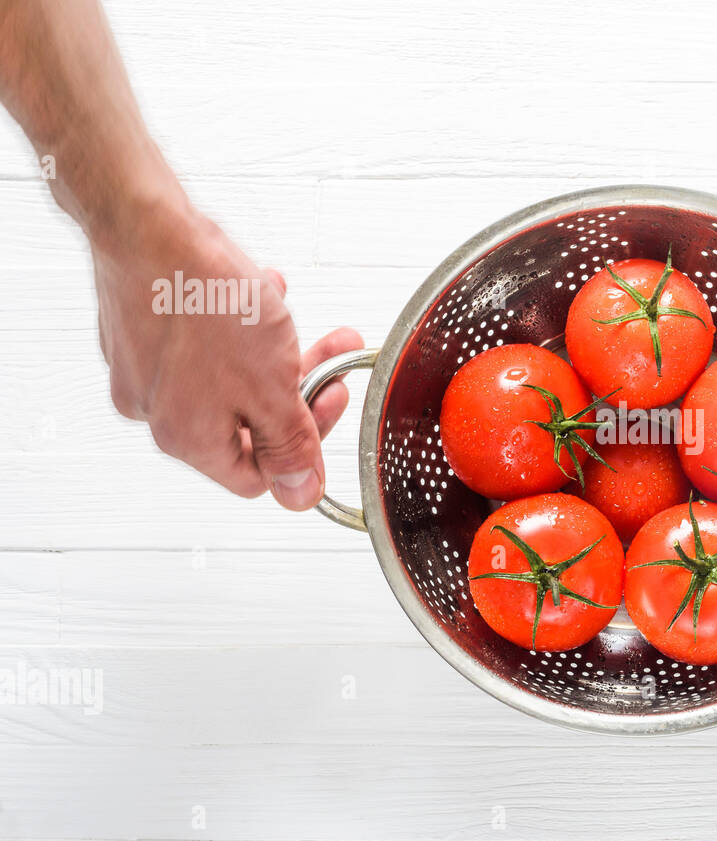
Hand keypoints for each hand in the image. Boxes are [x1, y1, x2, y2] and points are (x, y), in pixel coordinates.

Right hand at [93, 187, 362, 508]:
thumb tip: (300, 495)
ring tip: (292, 315)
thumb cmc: (202, 301)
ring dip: (272, 349)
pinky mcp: (138, 332)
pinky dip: (236, 324)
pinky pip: (202, 342)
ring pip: (228, 376)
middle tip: (332, 357)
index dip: (302, 447)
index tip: (330, 401)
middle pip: (246, 422)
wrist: (144, 224)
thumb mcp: (270, 388)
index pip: (256, 475)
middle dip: (297, 386)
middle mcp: (156, 412)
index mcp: (187, 438)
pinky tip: (258, 293)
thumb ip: (290, 446)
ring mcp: (142, 371)